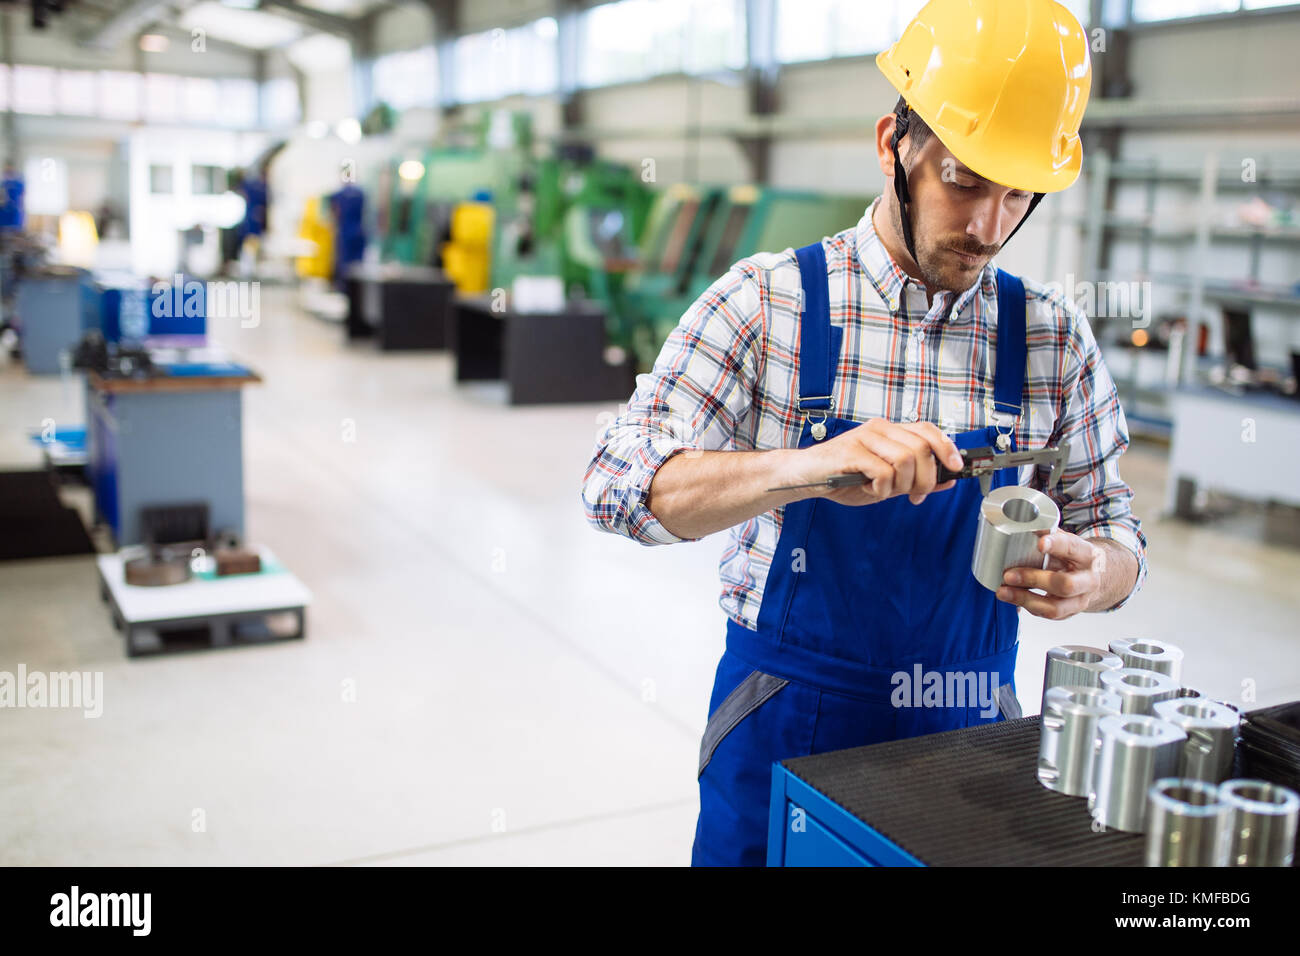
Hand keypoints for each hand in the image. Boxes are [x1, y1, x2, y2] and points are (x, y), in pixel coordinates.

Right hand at [789, 418, 963, 506]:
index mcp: (888, 431)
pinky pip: (882, 471)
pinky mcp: (850, 452)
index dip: (946, 448)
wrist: (804, 476)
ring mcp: (864, 438)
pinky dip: (881, 488)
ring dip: (901, 484)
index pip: (927, 430)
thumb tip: (947, 482)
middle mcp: (878, 429)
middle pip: (921, 448)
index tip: (956, 468)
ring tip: (885, 492)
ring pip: (905, 459)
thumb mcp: (885, 481)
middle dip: (925, 478)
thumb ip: (914, 479)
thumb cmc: (841, 477)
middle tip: (915, 495)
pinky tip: (870, 490)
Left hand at [995, 529, 1106, 619]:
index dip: (1057, 545)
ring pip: (1055, 607)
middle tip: (1009, 575)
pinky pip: (1047, 614)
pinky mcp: (1069, 613)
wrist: (1093, 576)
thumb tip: (1022, 523)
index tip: (1040, 543)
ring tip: (1003, 591)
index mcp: (1087, 555)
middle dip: (1034, 580)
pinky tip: (1011, 598)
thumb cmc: (1074, 556)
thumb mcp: (1066, 541)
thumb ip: (1047, 534)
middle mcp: (1088, 580)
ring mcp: (1080, 600)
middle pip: (1065, 584)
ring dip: (1025, 599)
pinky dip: (1026, 606)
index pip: (1073, 548)